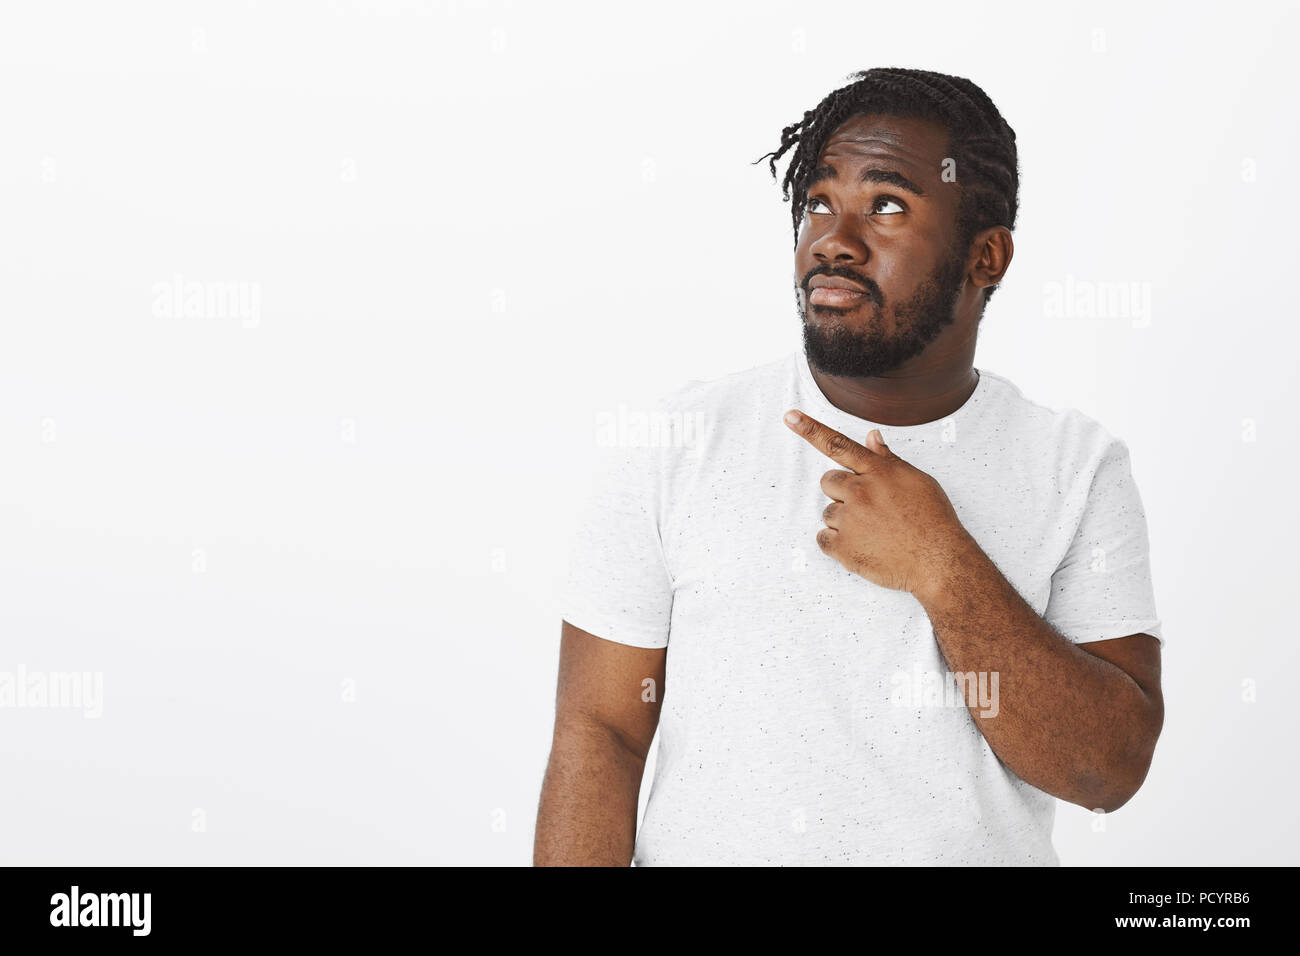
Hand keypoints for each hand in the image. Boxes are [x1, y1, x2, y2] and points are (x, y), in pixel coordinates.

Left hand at [783, 408, 972, 595]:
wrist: (939, 562)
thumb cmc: (933, 521)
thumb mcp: (917, 481)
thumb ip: (888, 460)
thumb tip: (871, 436)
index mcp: (879, 472)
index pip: (839, 445)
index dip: (811, 429)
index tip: (790, 417)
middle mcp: (861, 492)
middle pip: (828, 482)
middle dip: (841, 492)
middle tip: (867, 508)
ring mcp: (850, 520)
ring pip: (828, 513)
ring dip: (844, 522)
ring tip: (873, 532)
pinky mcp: (843, 548)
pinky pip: (823, 539)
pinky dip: (837, 545)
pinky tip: (862, 547)